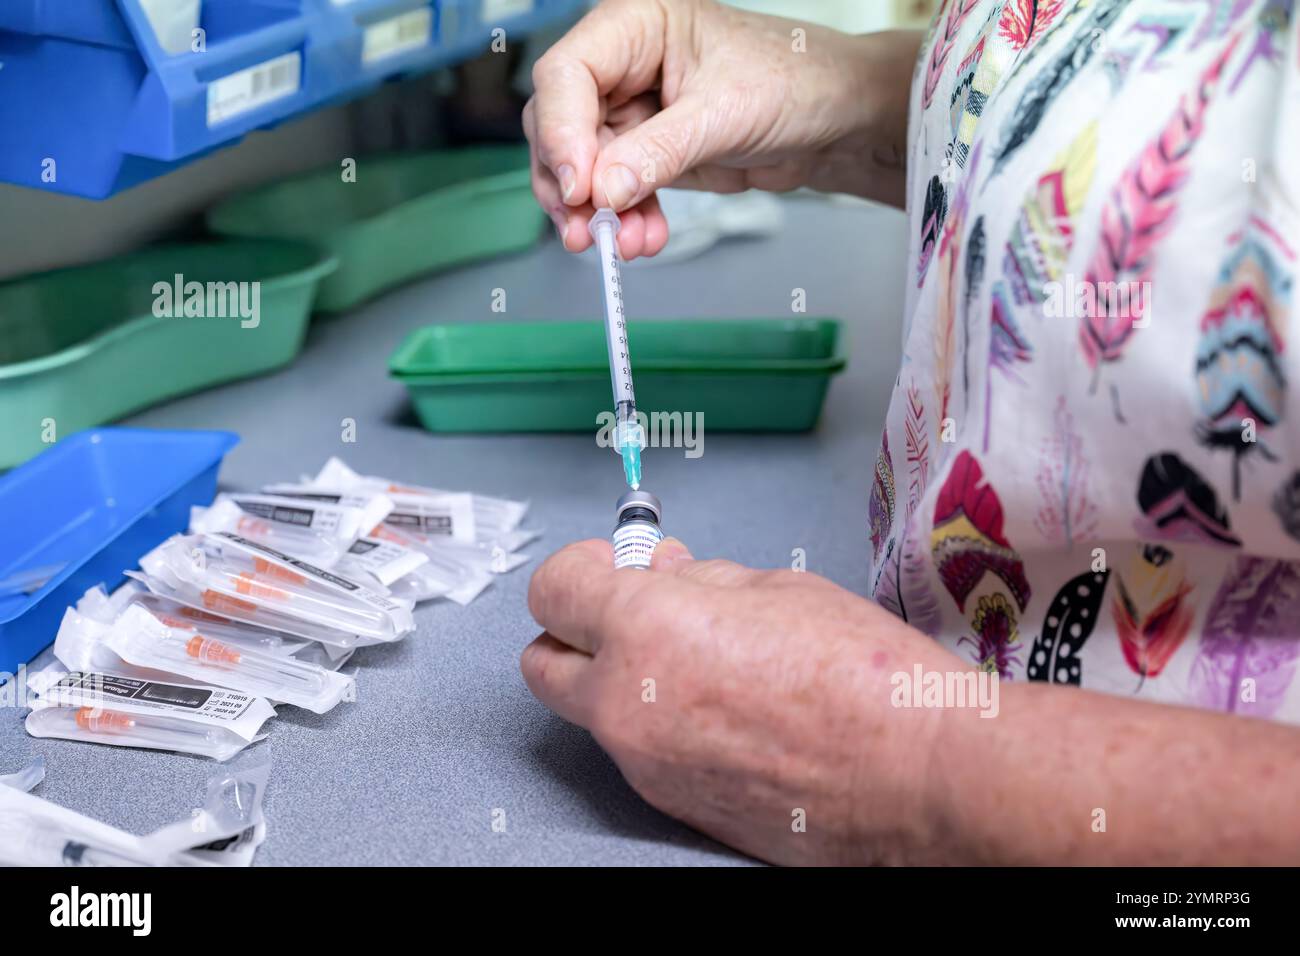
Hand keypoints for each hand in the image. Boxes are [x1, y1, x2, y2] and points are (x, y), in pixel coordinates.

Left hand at [521, 537, 964, 864]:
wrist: (919, 778)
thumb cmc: (866, 681)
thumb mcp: (776, 588)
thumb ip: (699, 580)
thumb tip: (666, 573)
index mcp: (644, 632)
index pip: (552, 589)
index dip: (581, 567)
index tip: (611, 563)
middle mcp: (626, 706)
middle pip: (543, 663)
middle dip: (576, 631)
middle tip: (633, 611)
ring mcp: (646, 765)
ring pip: (595, 710)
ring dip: (625, 679)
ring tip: (705, 660)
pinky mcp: (674, 805)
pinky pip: (641, 751)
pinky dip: (660, 724)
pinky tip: (727, 708)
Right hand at [523, 0, 919, 258]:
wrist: (836, 118)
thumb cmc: (797, 81)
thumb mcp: (725, 114)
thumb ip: (659, 152)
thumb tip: (605, 190)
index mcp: (635, 25)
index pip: (566, 75)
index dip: (561, 133)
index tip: (580, 187)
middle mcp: (622, 64)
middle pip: (559, 125)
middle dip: (571, 185)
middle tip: (589, 233)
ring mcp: (631, 110)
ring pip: (582, 166)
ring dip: (598, 214)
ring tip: (626, 245)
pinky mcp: (646, 150)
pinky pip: (615, 190)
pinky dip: (625, 219)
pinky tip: (643, 239)